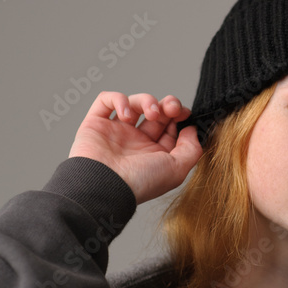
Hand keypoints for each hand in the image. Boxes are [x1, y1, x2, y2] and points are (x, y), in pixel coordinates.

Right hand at [68, 92, 203, 204]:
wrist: (105, 186)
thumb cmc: (140, 182)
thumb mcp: (177, 169)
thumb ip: (191, 149)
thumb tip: (192, 129)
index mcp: (153, 153)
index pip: (170, 127)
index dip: (179, 116)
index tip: (184, 114)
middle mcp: (135, 142)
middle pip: (155, 112)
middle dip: (167, 105)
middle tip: (171, 108)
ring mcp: (115, 132)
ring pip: (134, 103)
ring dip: (146, 101)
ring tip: (151, 113)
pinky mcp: (95, 124)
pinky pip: (106, 101)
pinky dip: (118, 100)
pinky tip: (127, 115)